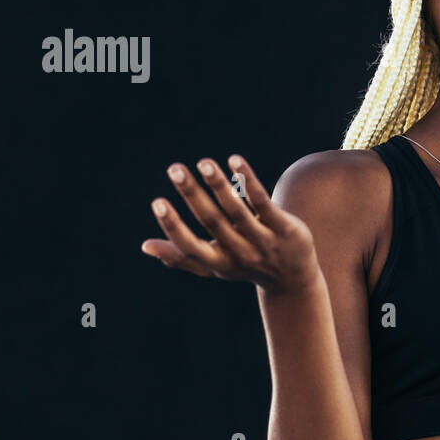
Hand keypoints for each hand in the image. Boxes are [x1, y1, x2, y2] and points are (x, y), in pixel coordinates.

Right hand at [140, 155, 321, 294]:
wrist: (295, 278)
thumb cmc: (244, 265)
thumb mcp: (214, 266)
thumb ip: (182, 257)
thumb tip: (145, 246)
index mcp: (219, 263)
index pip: (191, 246)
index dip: (173, 225)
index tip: (158, 201)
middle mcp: (240, 253)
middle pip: (212, 221)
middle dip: (192, 194)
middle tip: (174, 169)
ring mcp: (263, 240)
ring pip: (238, 210)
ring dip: (219, 185)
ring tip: (204, 163)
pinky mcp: (284, 227)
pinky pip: (262, 201)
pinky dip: (248, 181)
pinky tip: (234, 161)